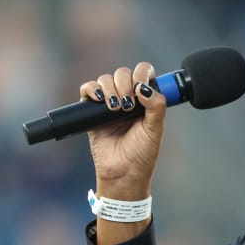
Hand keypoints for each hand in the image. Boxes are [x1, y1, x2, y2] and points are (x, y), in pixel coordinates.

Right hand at [78, 62, 165, 196]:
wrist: (124, 173)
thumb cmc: (142, 153)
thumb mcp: (156, 129)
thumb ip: (156, 106)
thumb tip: (144, 87)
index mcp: (145, 99)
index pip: (143, 72)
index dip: (141, 74)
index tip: (141, 87)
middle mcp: (127, 97)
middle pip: (122, 73)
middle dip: (125, 84)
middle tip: (128, 105)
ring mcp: (109, 103)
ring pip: (105, 79)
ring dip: (110, 89)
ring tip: (116, 108)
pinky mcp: (91, 112)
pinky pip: (87, 90)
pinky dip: (91, 89)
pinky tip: (99, 100)